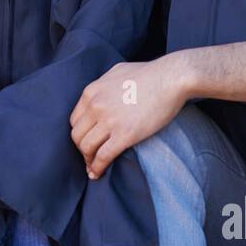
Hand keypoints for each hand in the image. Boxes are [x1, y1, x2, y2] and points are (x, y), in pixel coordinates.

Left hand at [71, 58, 187, 178]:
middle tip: (89, 156)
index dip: (80, 133)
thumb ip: (103, 86)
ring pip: (87, 148)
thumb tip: (100, 95)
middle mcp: (95, 106)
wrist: (171, 78)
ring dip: (88, 160)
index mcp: (91, 92)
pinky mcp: (125, 135)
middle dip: (81, 148)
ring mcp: (109, 121)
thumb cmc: (149, 73)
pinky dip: (98, 167)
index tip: (86, 140)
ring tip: (93, 167)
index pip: (75, 120)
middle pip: (77, 135)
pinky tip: (98, 173)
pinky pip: (103, 156)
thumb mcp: (116, 72)